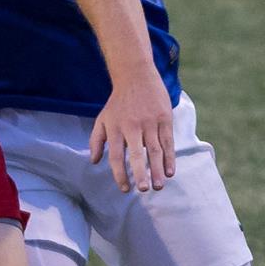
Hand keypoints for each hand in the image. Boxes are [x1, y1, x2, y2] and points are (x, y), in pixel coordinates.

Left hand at [88, 69, 176, 192]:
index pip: (116, 156)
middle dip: (141, 172)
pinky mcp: (164, 118)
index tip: (125, 189)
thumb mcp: (102, 119)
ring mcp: (150, 122)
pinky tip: (171, 171)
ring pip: (155, 150)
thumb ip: (96, 141)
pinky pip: (168, 141)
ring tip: (159, 186)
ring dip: (158, 169)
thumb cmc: (118, 103)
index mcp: (115, 129)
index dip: (120, 174)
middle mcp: (132, 127)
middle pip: (137, 154)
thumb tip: (93, 161)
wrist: (135, 76)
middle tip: (145, 189)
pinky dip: (170, 157)